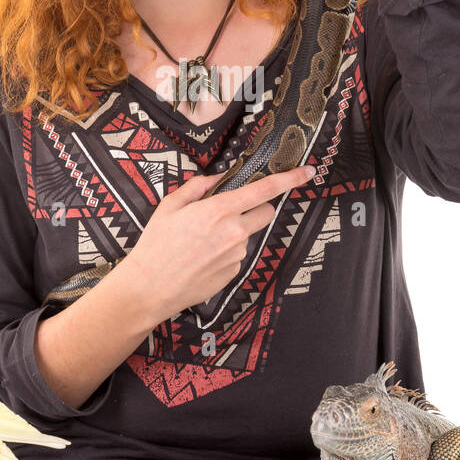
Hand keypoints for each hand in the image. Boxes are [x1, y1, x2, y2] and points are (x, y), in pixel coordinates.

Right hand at [118, 165, 315, 319]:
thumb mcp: (170, 206)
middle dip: (256, 208)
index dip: (290, 179)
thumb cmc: (156, 244)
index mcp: (220, 210)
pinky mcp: (235, 273)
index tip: (309, 171)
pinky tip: (202, 259)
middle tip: (228, 212)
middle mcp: (235, 232)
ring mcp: (237, 255)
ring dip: (234, 233)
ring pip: (248, 235)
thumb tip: (216, 180)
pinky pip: (237, 255)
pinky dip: (225, 253)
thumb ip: (197, 187)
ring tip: (201, 243)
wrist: (150, 287)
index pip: (265, 190)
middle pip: (266, 212)